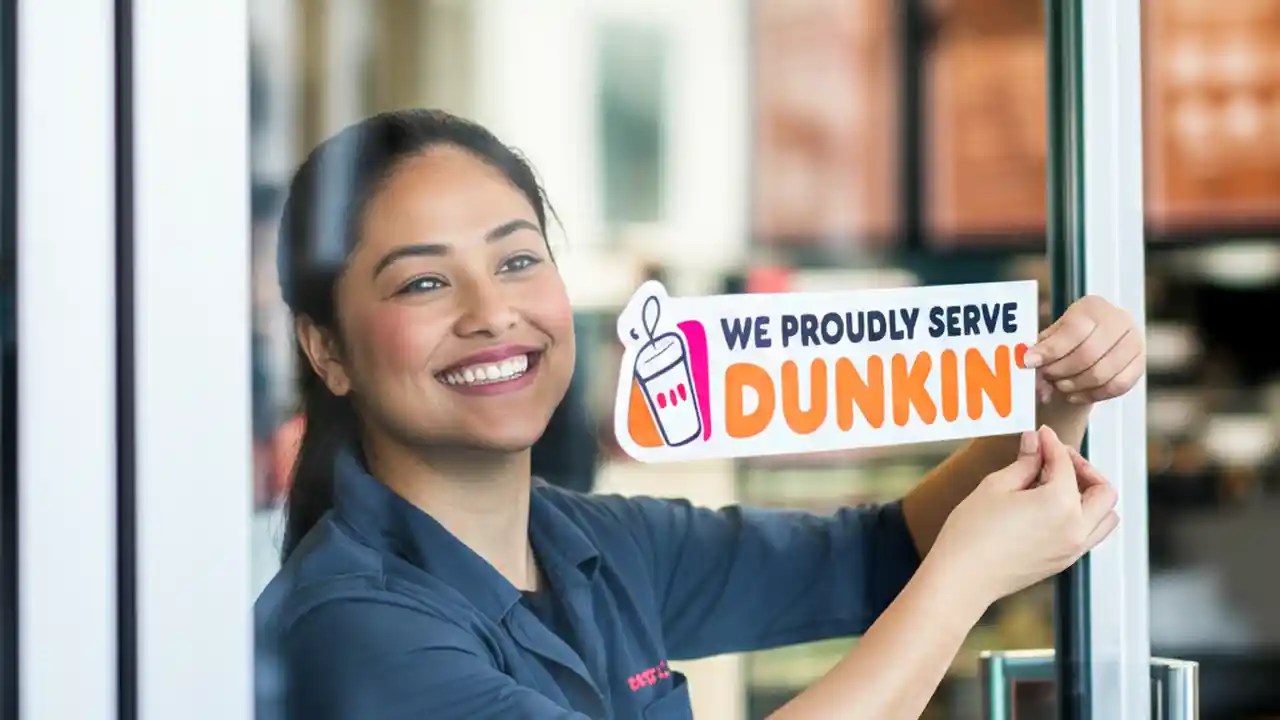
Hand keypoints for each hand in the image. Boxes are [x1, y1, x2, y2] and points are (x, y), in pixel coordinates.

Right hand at [931, 426, 1119, 605]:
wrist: (963, 577)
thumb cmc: (973, 532)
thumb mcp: (996, 486)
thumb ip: (1024, 463)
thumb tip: (1034, 444)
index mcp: (1060, 503)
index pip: (1065, 464)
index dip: (1052, 444)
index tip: (1041, 435)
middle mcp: (1075, 527)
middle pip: (1103, 490)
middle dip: (1084, 469)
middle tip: (1058, 459)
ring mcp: (1073, 548)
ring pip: (1105, 517)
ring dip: (1091, 496)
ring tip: (1062, 485)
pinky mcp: (1064, 561)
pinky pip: (1089, 534)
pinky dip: (1082, 516)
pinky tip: (1053, 508)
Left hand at [1023, 295, 1144, 404]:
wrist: (1092, 349)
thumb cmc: (1066, 341)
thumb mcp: (1050, 337)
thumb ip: (1039, 349)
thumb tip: (1026, 362)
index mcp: (1093, 306)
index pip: (1074, 330)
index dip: (1050, 350)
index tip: (1029, 363)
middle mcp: (1119, 319)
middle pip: (1088, 354)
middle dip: (1061, 370)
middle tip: (1047, 377)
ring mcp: (1134, 341)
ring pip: (1102, 373)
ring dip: (1074, 384)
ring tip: (1059, 385)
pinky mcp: (1140, 364)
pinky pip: (1116, 387)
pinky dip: (1091, 395)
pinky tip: (1074, 395)